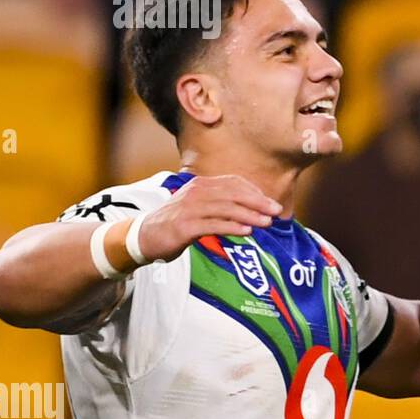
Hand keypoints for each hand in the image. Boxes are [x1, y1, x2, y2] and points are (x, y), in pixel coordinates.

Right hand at [138, 175, 281, 262]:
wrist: (143, 236)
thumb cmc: (177, 222)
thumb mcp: (199, 207)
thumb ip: (221, 205)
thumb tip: (252, 210)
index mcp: (200, 184)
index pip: (233, 183)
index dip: (254, 192)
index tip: (270, 203)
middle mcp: (195, 193)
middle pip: (233, 194)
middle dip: (258, 202)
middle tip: (276, 211)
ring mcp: (189, 209)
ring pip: (225, 208)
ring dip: (249, 215)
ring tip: (266, 222)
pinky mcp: (183, 226)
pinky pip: (212, 225)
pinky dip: (232, 227)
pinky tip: (246, 231)